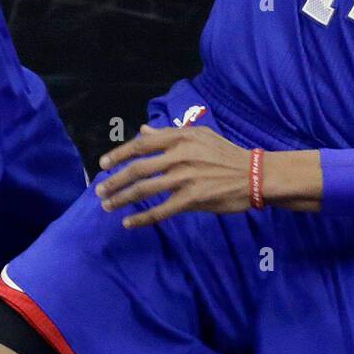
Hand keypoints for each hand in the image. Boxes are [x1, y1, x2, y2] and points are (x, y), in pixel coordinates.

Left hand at [96, 123, 253, 227]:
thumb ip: (169, 134)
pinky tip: (128, 222)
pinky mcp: (192, 198)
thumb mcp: (199, 136)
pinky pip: (161, 210)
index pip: (141, 145)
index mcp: (181, 136)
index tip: (103, 164)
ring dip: (122, 199)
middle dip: (114, 180)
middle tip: (99, 191)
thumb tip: (142, 131)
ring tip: (107, 206)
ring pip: (145, 189)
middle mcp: (180, 154)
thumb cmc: (225, 154)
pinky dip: (142, 218)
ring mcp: (186, 177)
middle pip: (138, 168)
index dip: (119, 154)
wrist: (253, 175)